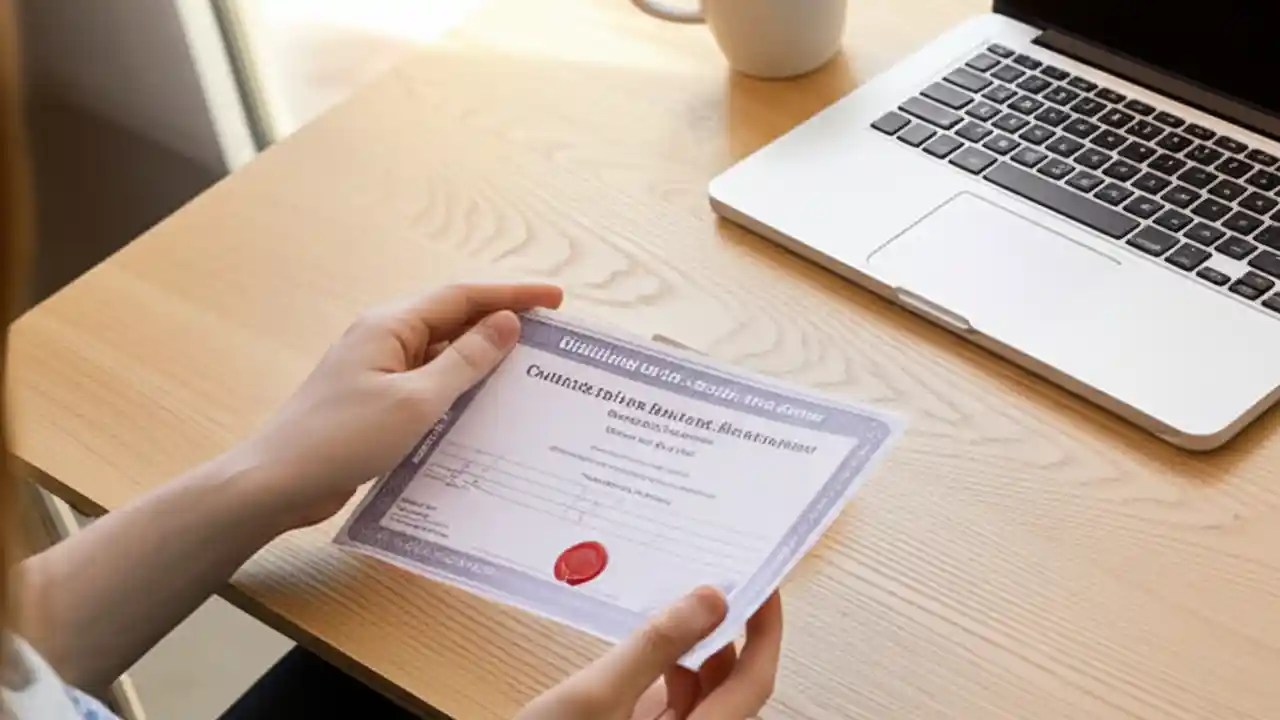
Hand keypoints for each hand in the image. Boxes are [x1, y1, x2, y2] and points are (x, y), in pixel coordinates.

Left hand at [233, 282, 562, 528]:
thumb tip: (504, 324)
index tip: (557, 300)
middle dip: (502, 322)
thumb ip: (464, 362)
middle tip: (550, 336)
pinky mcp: (375, 401)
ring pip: (442, 354)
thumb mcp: (416, 402)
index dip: (513, 296)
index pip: (463, 297)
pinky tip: (483, 409)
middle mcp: (384, 339)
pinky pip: (428, 384)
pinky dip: (459, 388)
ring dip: (482, 359)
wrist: (276, 484)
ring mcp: (377, 370)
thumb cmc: (342, 440)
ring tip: (528, 371)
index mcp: (391, 326)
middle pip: (454, 320)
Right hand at [516, 588, 782, 719]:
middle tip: (718, 583)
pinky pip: (676, 701)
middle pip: (732, 687)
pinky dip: (670, 667)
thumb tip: (710, 601)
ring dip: (697, 650)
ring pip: (704, 693)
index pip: (754, 683)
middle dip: (728, 634)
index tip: (764, 588)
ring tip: (678, 606)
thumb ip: (654, 646)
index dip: (765, 633)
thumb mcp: (596, 694)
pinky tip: (650, 643)